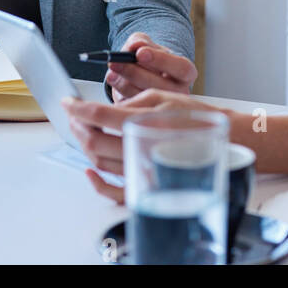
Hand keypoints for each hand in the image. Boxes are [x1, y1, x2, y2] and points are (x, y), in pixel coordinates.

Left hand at [61, 89, 220, 205]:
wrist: (220, 140)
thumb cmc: (193, 115)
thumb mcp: (160, 97)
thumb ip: (129, 104)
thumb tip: (101, 112)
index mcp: (144, 122)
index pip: (98, 116)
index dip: (77, 108)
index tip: (67, 101)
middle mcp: (140, 148)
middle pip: (94, 140)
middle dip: (77, 125)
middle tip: (74, 114)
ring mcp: (141, 169)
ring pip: (98, 161)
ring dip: (83, 144)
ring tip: (82, 130)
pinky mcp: (146, 184)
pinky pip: (114, 191)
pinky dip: (96, 182)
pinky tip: (89, 170)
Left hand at [105, 33, 196, 100]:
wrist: (141, 73)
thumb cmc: (147, 58)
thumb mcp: (144, 45)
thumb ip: (140, 42)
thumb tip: (136, 45)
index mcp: (186, 73)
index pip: (182, 68)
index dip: (161, 60)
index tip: (140, 53)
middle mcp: (179, 93)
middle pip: (161, 86)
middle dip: (135, 72)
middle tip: (116, 62)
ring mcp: (164, 107)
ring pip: (144, 98)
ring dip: (123, 82)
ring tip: (112, 68)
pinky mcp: (146, 116)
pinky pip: (132, 107)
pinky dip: (119, 92)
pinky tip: (113, 79)